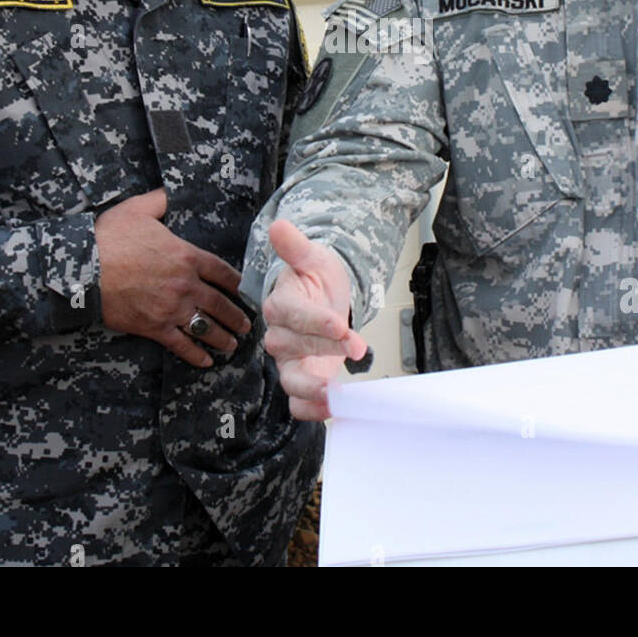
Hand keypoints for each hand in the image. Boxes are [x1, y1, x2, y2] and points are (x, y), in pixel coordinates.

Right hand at [95, 187, 250, 367]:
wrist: (83, 269)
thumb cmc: (109, 237)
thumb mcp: (138, 208)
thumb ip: (160, 201)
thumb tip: (169, 192)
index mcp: (187, 256)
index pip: (222, 272)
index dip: (237, 283)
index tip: (245, 291)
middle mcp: (186, 284)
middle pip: (220, 304)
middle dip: (236, 316)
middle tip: (246, 325)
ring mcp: (171, 308)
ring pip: (206, 327)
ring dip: (222, 338)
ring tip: (232, 345)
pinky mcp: (154, 327)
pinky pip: (181, 344)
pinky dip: (195, 355)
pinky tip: (205, 361)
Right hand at [262, 220, 367, 420]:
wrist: (323, 299)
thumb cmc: (317, 280)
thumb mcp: (313, 258)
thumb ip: (296, 247)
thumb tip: (279, 226)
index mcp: (280, 304)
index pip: (293, 315)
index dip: (316, 322)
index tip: (341, 326)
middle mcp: (279, 335)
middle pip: (295, 347)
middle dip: (327, 348)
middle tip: (358, 347)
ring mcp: (289, 361)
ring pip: (291, 381)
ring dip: (313, 389)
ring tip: (336, 395)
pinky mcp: (301, 380)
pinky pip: (296, 403)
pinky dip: (311, 411)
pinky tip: (332, 410)